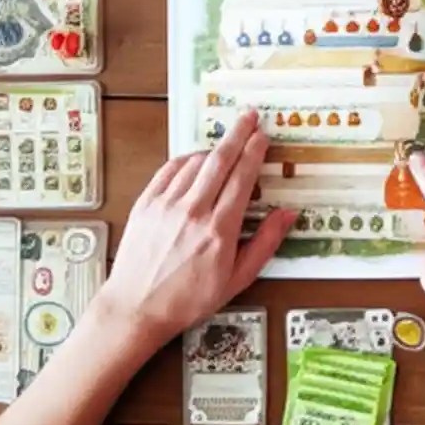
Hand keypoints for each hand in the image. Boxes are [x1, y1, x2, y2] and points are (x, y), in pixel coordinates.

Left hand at [96, 110, 296, 345]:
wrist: (136, 308)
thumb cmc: (188, 300)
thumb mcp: (237, 279)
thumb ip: (266, 243)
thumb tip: (287, 214)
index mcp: (219, 230)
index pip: (243, 178)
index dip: (255, 152)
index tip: (263, 137)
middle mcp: (192, 212)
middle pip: (220, 160)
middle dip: (238, 134)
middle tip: (249, 117)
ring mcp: (166, 205)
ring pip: (195, 162)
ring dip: (213, 148)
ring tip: (226, 144)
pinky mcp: (145, 204)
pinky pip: (169, 170)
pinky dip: (186, 159)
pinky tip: (196, 160)